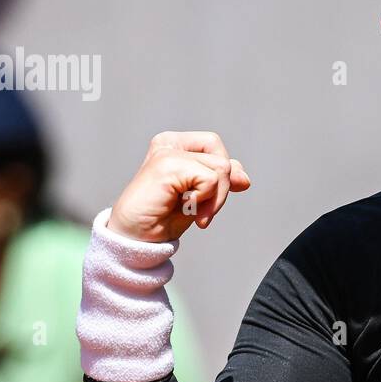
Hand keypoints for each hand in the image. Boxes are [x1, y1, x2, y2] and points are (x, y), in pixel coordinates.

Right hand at [108, 131, 250, 241]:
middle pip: (222, 158)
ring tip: (192, 211)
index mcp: (176, 144)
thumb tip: (244, 178)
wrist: (136, 238)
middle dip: (221, 190)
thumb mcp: (200, 196)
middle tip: (201, 211)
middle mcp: (170, 143)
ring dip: (214, 200)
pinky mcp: (167, 165)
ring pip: (221, 169)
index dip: (222, 173)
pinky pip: (211, 180)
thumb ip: (221, 180)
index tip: (206, 199)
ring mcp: (167, 152)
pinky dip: (204, 201)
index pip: (215, 146)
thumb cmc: (163, 217)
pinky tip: (184, 208)